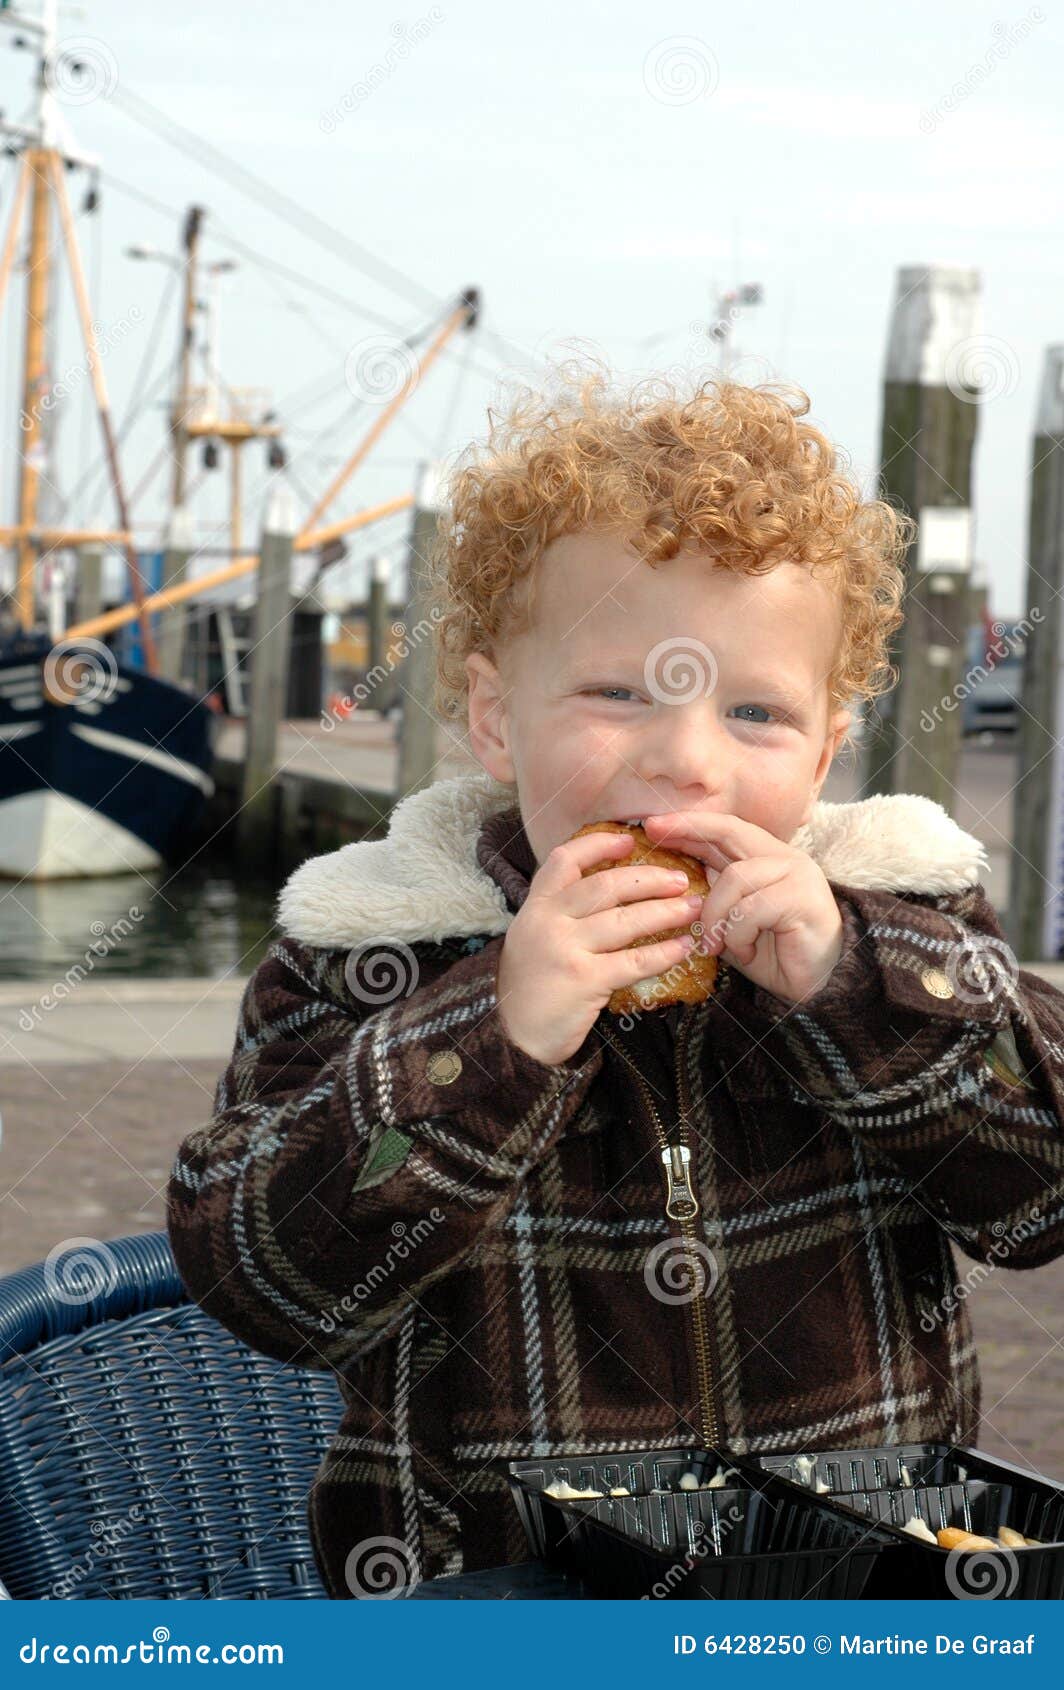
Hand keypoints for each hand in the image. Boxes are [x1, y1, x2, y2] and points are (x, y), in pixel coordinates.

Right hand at [494, 830, 704, 1065]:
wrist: (512, 1034)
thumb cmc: (532, 985)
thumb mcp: (533, 937)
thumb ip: (561, 912)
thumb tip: (614, 890)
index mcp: (536, 906)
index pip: (565, 860)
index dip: (598, 845)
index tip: (630, 840)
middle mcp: (548, 921)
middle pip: (606, 886)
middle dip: (650, 879)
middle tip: (682, 880)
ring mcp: (565, 949)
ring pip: (625, 921)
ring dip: (666, 912)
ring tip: (694, 909)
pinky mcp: (584, 980)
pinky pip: (634, 961)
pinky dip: (663, 953)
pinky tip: (683, 948)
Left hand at [643, 811, 843, 1004]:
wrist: (817, 988)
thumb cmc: (773, 955)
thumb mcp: (732, 920)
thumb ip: (715, 892)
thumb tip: (676, 870)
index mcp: (767, 860)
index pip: (726, 830)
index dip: (690, 824)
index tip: (653, 824)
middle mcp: (784, 859)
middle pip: (731, 832)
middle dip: (689, 830)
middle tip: (655, 833)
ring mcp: (797, 875)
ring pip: (735, 878)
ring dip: (716, 915)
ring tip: (713, 944)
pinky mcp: (803, 898)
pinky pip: (751, 909)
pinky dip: (738, 935)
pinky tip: (746, 952)